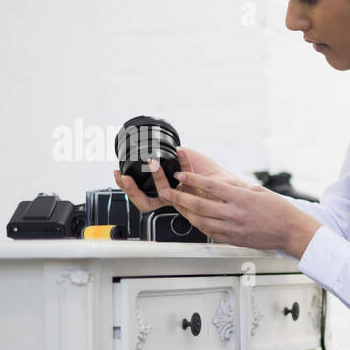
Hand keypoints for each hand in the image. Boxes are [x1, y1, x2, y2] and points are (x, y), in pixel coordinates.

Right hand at [111, 147, 249, 215]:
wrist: (230, 181)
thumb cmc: (208, 173)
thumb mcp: (182, 160)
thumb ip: (169, 156)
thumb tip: (156, 146)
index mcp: (166, 194)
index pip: (141, 197)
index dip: (127, 188)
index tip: (119, 174)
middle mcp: (173, 200)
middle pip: (145, 202)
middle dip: (131, 189)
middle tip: (126, 176)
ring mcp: (185, 200)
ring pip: (162, 196)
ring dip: (156, 177)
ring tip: (153, 162)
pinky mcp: (199, 195)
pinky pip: (187, 182)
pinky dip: (184, 163)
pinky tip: (182, 153)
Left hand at [157, 168, 313, 253]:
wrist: (290, 231)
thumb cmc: (278, 210)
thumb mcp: (258, 191)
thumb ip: (236, 188)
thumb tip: (218, 183)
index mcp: (241, 198)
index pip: (210, 186)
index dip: (192, 179)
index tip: (181, 174)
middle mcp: (234, 213)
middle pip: (199, 204)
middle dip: (179, 196)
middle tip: (167, 190)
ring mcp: (232, 228)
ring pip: (200, 220)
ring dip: (184, 211)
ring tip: (176, 205)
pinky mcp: (233, 239)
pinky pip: (209, 232)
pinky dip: (198, 225)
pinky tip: (192, 219)